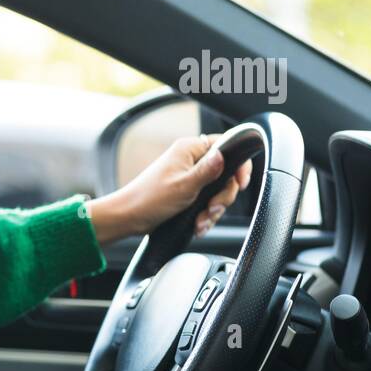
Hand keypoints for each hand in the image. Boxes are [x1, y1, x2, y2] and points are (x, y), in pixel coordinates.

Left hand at [85, 134, 253, 244]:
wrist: (129, 217)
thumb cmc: (150, 199)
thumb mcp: (184, 185)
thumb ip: (207, 171)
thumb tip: (224, 154)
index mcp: (189, 149)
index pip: (227, 145)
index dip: (239, 165)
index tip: (240, 184)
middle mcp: (191, 160)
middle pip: (226, 174)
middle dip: (222, 196)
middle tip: (212, 208)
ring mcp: (190, 176)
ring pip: (218, 191)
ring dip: (213, 210)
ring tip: (201, 221)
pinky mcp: (188, 192)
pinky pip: (207, 202)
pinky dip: (205, 215)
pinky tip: (198, 225)